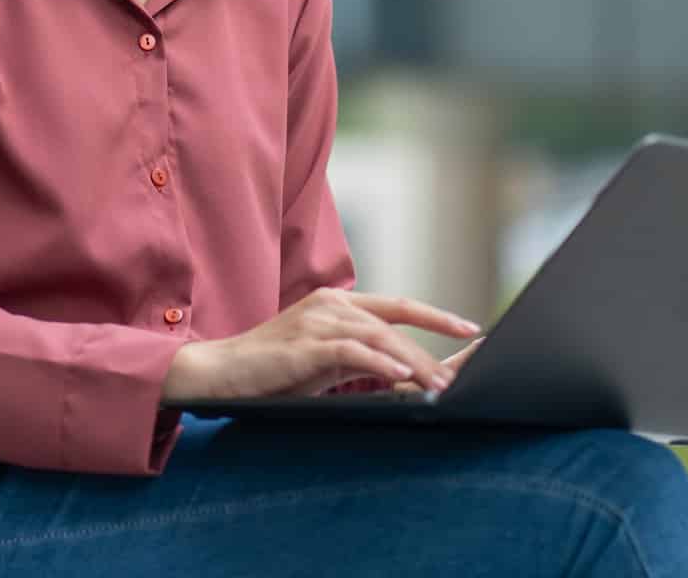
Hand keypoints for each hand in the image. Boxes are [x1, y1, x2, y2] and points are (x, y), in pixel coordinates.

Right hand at [160, 287, 482, 400]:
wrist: (218, 373)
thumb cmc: (270, 373)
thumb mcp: (322, 361)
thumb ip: (356, 357)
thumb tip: (401, 373)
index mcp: (335, 303)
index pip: (395, 305)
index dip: (435, 315)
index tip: (469, 328)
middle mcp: (329, 304)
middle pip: (394, 320)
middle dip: (432, 345)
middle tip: (461, 371)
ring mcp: (315, 321)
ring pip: (378, 334)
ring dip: (413, 361)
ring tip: (438, 384)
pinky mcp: (303, 344)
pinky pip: (350, 350)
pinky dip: (379, 362)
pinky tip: (400, 376)